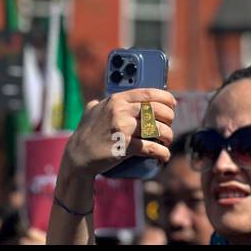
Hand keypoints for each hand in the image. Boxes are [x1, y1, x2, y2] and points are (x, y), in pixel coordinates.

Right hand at [60, 88, 174, 180]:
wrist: (77, 157)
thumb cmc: (85, 134)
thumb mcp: (91, 110)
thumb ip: (100, 103)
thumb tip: (102, 99)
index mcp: (117, 99)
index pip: (148, 93)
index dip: (165, 98)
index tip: (172, 104)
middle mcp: (121, 111)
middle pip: (157, 110)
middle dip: (169, 118)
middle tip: (169, 125)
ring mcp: (123, 128)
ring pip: (157, 129)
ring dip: (168, 136)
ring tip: (167, 141)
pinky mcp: (124, 146)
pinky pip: (150, 148)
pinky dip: (162, 153)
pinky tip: (164, 156)